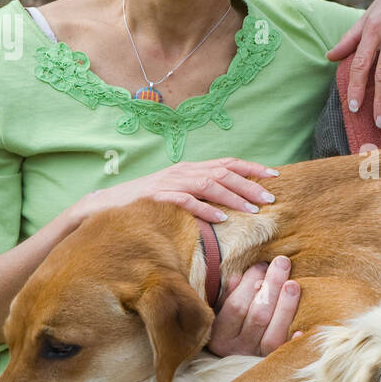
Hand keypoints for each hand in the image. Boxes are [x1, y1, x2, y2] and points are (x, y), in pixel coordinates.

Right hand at [70, 157, 279, 225]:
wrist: (106, 205)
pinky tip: (221, 218)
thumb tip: (230, 202)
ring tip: (252, 209)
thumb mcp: (177, 193)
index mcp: (190, 168)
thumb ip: (201, 193)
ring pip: (208, 184)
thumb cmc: (147, 204)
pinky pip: (186, 202)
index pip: (226, 163)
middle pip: (223, 173)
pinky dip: (205, 209)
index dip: (251, 168)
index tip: (274, 175)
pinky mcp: (157, 198)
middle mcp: (182, 171)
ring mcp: (169, 183)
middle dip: (249, 184)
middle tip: (270, 197)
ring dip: (233, 196)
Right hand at [206, 256, 302, 356]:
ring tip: (294, 284)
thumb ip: (229, 295)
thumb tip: (238, 277)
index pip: (236, 306)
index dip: (250, 283)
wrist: (236, 373)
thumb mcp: (221, 312)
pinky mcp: (276, 366)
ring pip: (273, 334)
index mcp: (220, 335)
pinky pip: (287, 354)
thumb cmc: (232, 328)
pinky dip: (293, 342)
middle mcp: (238, 349)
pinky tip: (303, 329)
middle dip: (272, 286)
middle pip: (258, 316)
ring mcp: (257, 359)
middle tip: (283, 262)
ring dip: (285, 307)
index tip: (262, 264)